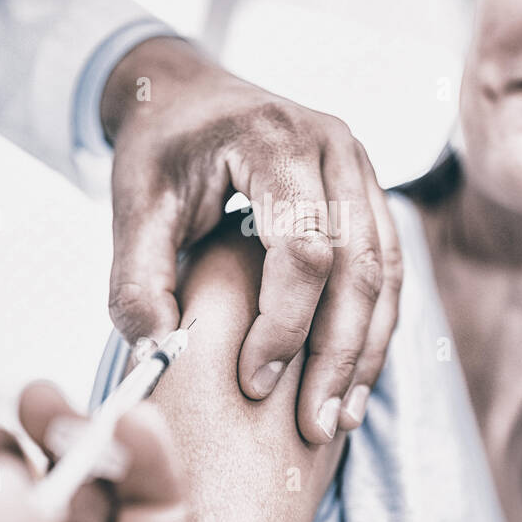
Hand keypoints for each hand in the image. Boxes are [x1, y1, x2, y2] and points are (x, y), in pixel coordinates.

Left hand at [101, 37, 402, 443]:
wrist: (186, 95)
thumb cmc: (161, 149)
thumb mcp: (133, 203)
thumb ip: (137, 280)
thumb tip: (161, 356)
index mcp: (277, 139)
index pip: (304, 248)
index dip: (285, 325)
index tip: (252, 384)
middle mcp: (336, 147)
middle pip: (359, 267)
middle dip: (338, 354)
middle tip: (315, 425)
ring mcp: (361, 168)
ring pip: (385, 274)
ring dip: (366, 351)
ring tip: (338, 417)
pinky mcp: (367, 195)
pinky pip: (388, 270)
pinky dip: (373, 328)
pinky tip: (351, 380)